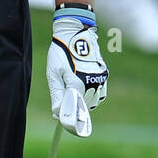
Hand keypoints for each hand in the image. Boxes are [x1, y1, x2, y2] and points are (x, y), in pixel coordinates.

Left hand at [46, 10, 107, 135]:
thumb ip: (56, 94)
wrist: (75, 32)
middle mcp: (91, 82)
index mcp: (77, 83)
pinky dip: (93, 95)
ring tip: (73, 92)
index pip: (75, 110)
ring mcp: (100, 78)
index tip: (65, 125)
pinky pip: (101, 93)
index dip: (70, 119)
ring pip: (94, 101)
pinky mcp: (104, 74)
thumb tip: (57, 113)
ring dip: (85, 102)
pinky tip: (83, 89)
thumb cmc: (60, 52)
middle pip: (85, 107)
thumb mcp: (53, 73)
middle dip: (75, 108)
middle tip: (63, 105)